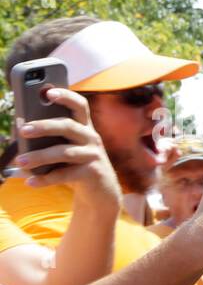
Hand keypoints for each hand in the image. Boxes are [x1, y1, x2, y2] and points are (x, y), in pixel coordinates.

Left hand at [14, 88, 120, 212]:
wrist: (100, 192)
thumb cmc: (76, 165)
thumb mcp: (66, 148)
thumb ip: (48, 139)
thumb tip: (19, 132)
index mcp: (84, 127)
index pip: (79, 105)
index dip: (66, 96)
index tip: (49, 92)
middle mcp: (91, 138)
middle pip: (68, 126)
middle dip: (44, 126)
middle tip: (23, 130)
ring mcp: (93, 156)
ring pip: (64, 152)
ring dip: (40, 156)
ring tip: (20, 161)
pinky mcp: (93, 173)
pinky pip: (65, 175)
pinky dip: (45, 179)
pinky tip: (30, 181)